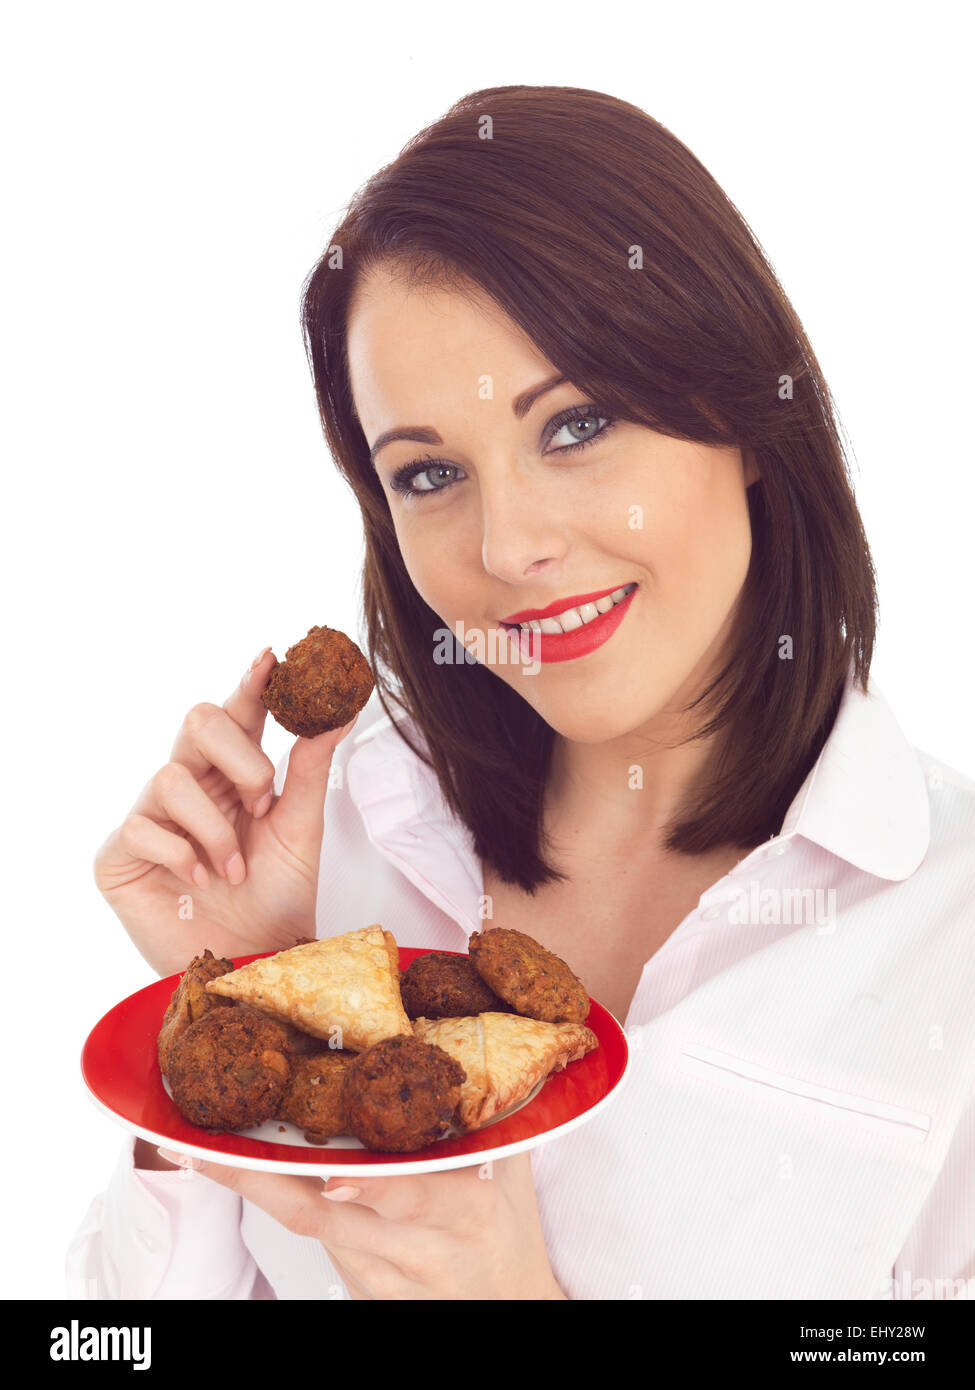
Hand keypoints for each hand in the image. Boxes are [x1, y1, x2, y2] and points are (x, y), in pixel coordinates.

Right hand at [94, 647, 358, 975]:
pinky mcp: (120, 854)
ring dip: (215, 828)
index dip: (251, 683)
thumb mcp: (300, 831)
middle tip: (261, 800)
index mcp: (235, 774)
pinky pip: (140, 826)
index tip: (272, 657)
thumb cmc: (276, 900)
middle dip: (238, 756)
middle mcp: (192, 785)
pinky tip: (198, 881)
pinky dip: (180, 854)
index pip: (239, 715)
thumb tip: (337, 713)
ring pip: (171, 776)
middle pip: (196, 719)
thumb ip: (309, 770)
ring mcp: (152, 817)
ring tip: (233, 869)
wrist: (255, 964)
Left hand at [160, 1148, 566, 1300]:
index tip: (334, 1172)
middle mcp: (415, 1249)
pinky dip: (273, 1198)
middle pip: (326, 1219)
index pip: (412, 1200)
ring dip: (250, 1187)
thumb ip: (487, 1116)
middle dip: (263, 1183)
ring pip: (305, 1228)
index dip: (372, 1187)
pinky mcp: (356, 1284)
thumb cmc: (507, 1228)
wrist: (505, 1306)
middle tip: (212, 1148)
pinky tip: (237, 1169)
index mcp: (466, 1211)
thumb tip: (452, 1037)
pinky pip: (310, 1236)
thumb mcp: (512, 1170)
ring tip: (201, 1149)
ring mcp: (379, 1273)